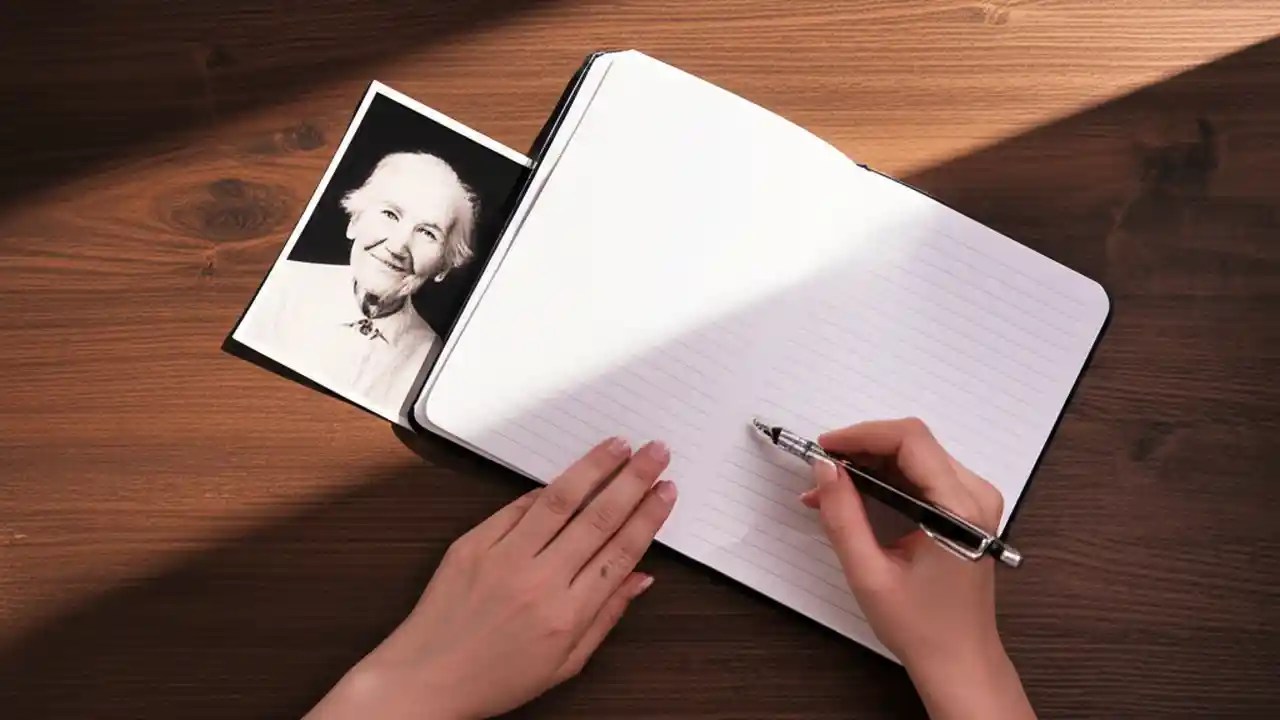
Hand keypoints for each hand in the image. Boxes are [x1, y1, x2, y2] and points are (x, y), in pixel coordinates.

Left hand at [306, 437, 677, 719]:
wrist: (424, 679)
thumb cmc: (494, 678)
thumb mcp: (566, 663)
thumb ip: (607, 616)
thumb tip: (640, 576)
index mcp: (566, 615)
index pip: (621, 551)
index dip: (649, 516)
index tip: (666, 491)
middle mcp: (538, 581)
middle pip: (599, 517)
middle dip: (634, 479)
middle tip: (656, 452)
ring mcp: (503, 558)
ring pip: (559, 500)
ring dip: (594, 467)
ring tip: (619, 446)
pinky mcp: (473, 544)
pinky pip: (517, 507)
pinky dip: (546, 489)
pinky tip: (570, 474)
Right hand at [801, 418, 1033, 719]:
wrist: (960, 661)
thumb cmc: (921, 627)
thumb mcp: (869, 573)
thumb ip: (843, 516)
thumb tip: (824, 469)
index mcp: (959, 508)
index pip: (910, 441)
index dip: (862, 435)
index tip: (824, 448)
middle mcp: (975, 495)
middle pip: (913, 443)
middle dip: (861, 449)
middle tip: (820, 470)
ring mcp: (974, 501)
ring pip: (914, 456)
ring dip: (869, 465)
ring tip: (827, 489)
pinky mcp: (965, 510)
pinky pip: (921, 476)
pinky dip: (884, 480)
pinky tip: (852, 497)